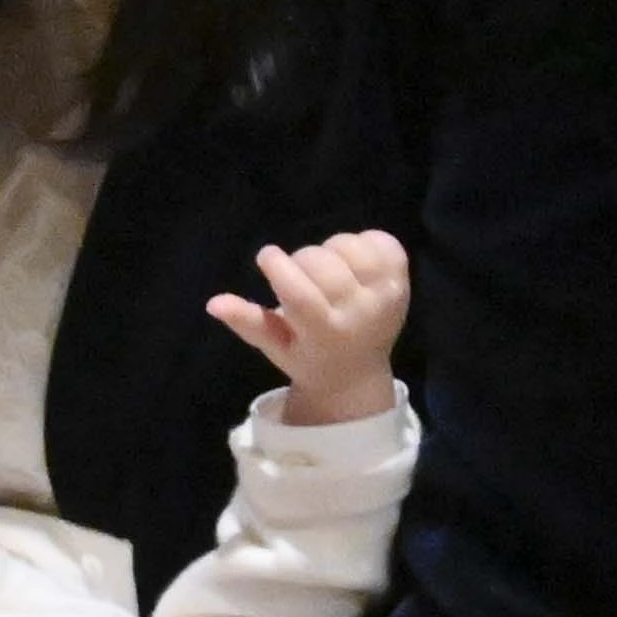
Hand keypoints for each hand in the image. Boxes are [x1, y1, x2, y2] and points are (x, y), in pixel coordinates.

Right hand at [208, 229, 412, 422]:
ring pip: (349, 247)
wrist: (358, 374)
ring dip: (330, 249)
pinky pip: (381, 242)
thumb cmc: (306, 357)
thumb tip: (213, 302)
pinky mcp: (402, 281)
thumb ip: (248, 322)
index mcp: (324, 333)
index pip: (299, 291)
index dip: (277, 265)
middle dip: (300, 259)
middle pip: (321, 264)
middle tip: (297, 274)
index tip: (267, 257)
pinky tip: (350, 261)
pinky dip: (362, 242)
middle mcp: (360, 314)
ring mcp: (386, 296)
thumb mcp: (274, 347)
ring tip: (325, 269)